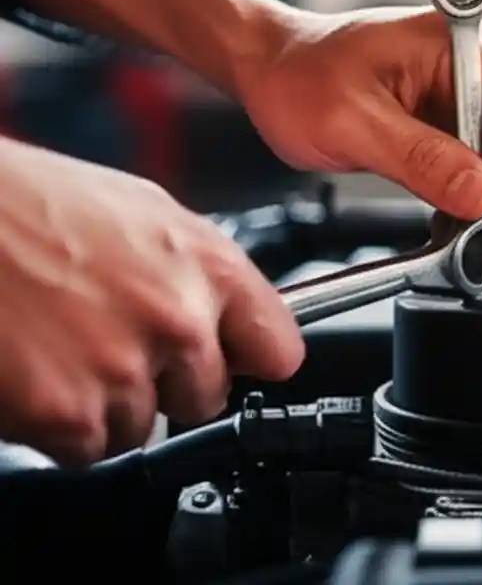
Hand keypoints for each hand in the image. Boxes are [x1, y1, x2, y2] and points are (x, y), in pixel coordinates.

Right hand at [0, 140, 303, 465]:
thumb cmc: (30, 205)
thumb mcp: (144, 214)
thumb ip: (198, 272)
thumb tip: (233, 316)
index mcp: (208, 267)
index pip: (278, 350)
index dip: (249, 359)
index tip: (234, 361)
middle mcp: (179, 321)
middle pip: (208, 397)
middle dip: (167, 382)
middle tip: (112, 343)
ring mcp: (127, 371)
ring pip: (145, 426)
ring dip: (108, 405)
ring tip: (65, 347)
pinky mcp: (70, 414)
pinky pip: (89, 450)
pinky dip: (61, 427)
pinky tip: (39, 374)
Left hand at [235, 7, 481, 293]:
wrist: (264, 66)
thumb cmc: (297, 73)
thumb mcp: (355, 121)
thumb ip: (422, 159)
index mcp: (460, 51)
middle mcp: (470, 73)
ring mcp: (459, 101)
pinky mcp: (443, 128)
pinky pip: (473, 174)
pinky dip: (478, 213)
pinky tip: (477, 245)